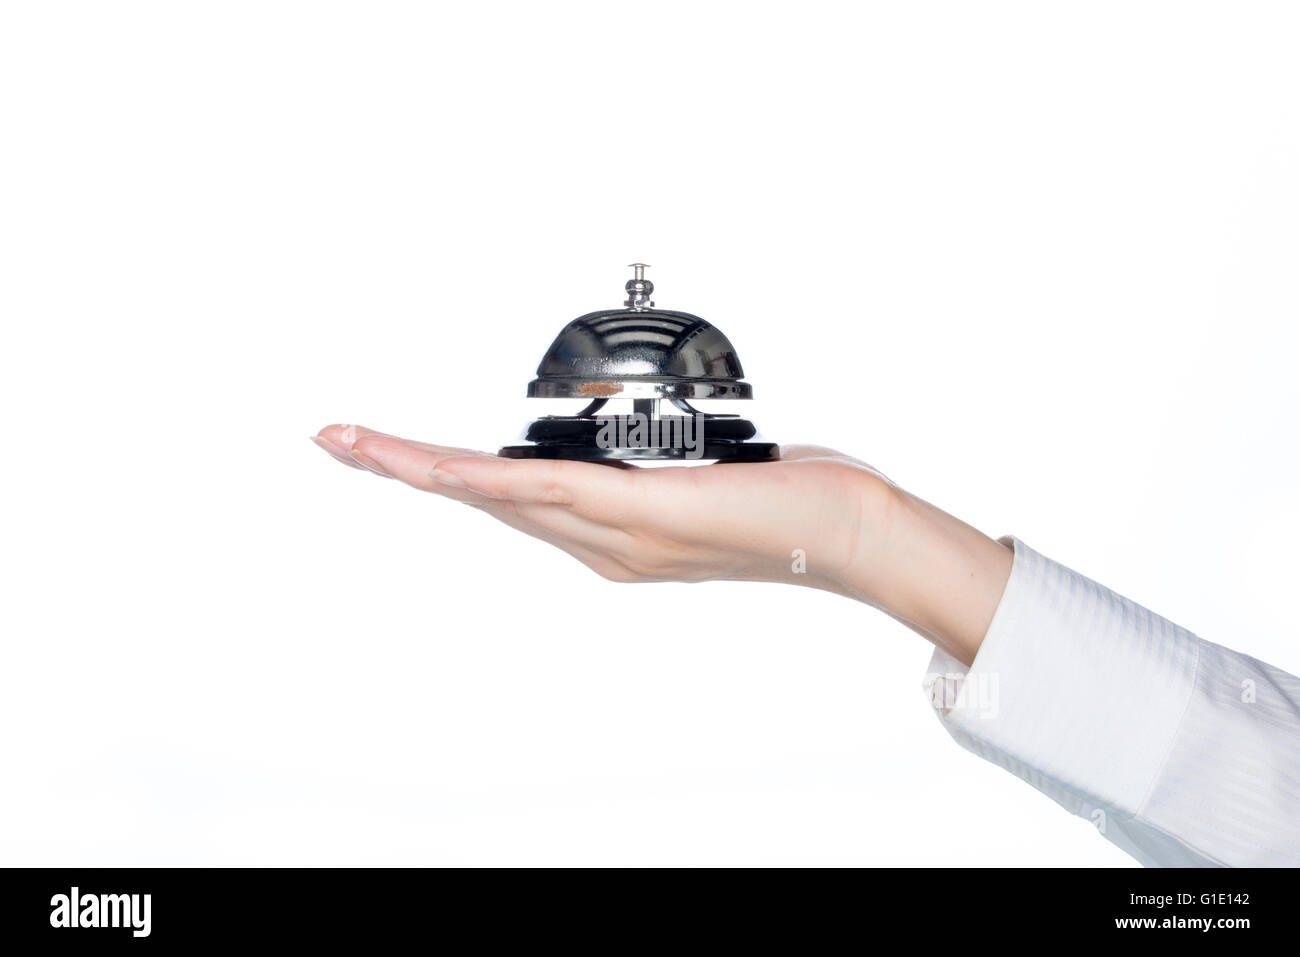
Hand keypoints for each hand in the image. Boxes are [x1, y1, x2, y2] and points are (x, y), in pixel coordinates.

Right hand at [312, 424, 1010, 663]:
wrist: (848, 534)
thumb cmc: (791, 502)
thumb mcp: (713, 470)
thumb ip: (665, 461)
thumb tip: (648, 436)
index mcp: (612, 535)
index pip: (512, 502)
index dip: (448, 477)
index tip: (396, 453)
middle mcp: (603, 543)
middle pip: (486, 501)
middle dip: (406, 469)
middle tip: (339, 440)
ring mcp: (617, 532)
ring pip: (497, 498)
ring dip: (419, 470)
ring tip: (355, 445)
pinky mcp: (640, 512)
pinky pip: (545, 493)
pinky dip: (482, 478)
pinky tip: (439, 466)